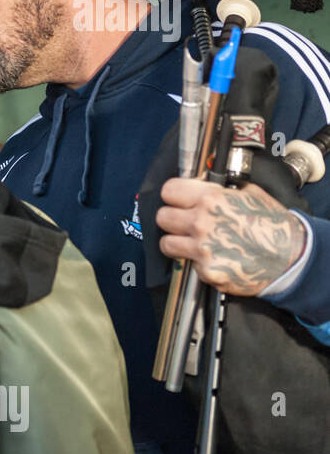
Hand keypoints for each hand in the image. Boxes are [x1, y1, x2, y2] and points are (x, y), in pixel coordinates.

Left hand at [157, 177, 305, 296]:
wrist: (292, 257)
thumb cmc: (273, 224)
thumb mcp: (250, 193)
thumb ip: (222, 188)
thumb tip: (202, 182)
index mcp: (211, 199)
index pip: (169, 190)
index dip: (174, 195)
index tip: (178, 199)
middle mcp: (202, 222)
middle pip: (162, 217)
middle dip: (172, 218)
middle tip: (184, 222)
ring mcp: (202, 249)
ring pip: (166, 243)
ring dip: (177, 242)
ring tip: (192, 242)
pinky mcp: (206, 271)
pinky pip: (188, 264)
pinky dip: (198, 262)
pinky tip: (215, 257)